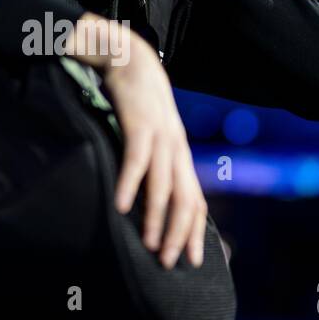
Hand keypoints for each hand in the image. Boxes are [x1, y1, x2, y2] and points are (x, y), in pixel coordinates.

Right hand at [65, 13, 206, 269]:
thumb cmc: (137, 100)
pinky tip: (123, 206)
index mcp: (180, 155)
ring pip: (164, 186)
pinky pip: (137, 160)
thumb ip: (154, 162)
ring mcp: (162, 136)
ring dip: (156, 218)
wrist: (130, 57)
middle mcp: (177, 149)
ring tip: (147, 244)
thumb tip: (147, 197)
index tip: (190, 261)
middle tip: (167, 262)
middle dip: (178, 234)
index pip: (196, 201)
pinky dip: (132, 184)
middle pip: (187, 200)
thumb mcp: (151, 134)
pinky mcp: (140, 124)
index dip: (194, 232)